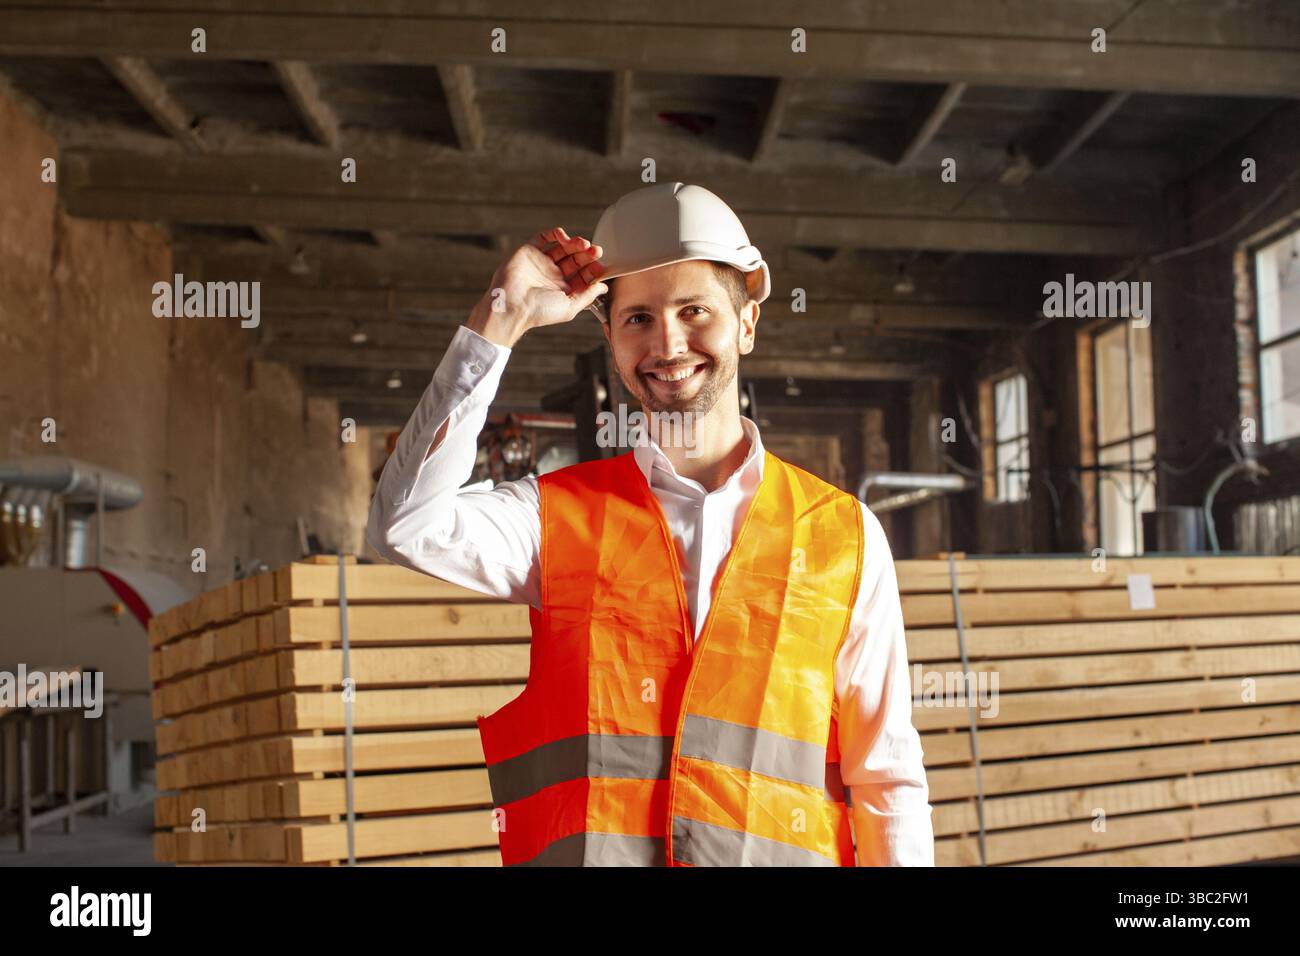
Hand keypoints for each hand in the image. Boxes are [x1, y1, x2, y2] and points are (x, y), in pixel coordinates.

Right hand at [468, 227, 607, 346]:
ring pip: (562, 248)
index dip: (593, 269)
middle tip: (596, 251)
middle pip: (575, 259)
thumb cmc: (539, 312)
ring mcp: (541, 263)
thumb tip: (604, 287)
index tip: (601, 266)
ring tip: (582, 243)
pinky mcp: (528, 252)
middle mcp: (553, 276)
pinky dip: (554, 234)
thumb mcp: (570, 307)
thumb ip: (588, 296)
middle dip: (587, 254)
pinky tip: (563, 235)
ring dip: (574, 243)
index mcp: (563, 290)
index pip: (583, 275)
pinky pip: (543, 238)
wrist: (512, 305)